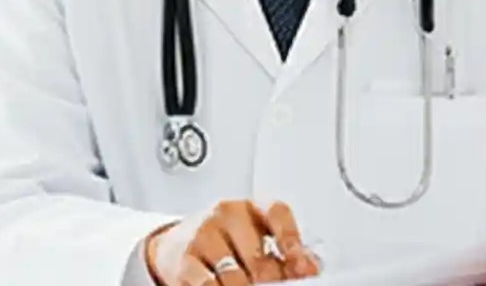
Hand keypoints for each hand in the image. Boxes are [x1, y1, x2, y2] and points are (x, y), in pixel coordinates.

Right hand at [145, 200, 319, 285]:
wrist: (175, 243)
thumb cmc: (224, 239)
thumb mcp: (255, 235)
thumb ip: (284, 248)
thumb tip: (311, 267)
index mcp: (251, 207)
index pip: (277, 212)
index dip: (291, 238)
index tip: (301, 264)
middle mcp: (227, 215)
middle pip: (257, 254)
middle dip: (270, 279)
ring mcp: (204, 236)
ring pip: (233, 274)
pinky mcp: (184, 260)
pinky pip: (206, 284)